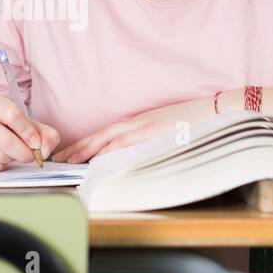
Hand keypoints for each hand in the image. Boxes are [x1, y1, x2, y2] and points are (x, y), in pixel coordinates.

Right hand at [0, 93, 61, 172]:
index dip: (27, 131)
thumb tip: (45, 150)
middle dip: (23, 152)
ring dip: (11, 159)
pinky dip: (0, 166)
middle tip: (29, 155)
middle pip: (5, 140)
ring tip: (10, 152)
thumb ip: (45, 133)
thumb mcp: (26, 123)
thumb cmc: (4, 126)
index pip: (11, 114)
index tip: (36, 143)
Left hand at [55, 98, 209, 163]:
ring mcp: (145, 128)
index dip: (85, 144)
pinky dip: (110, 154)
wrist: (214, 110)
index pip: (105, 134)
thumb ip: (146, 140)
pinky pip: (126, 146)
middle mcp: (137, 123)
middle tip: (58, 159)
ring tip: (69, 163)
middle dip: (77, 148)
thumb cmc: (192, 123)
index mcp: (138, 122)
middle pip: (99, 136)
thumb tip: (129, 156)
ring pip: (108, 140)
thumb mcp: (163, 130)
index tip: (69, 153)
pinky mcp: (153, 134)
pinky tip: (98, 163)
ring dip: (87, 152)